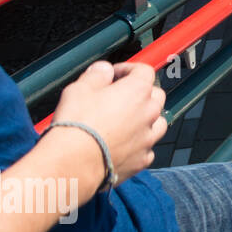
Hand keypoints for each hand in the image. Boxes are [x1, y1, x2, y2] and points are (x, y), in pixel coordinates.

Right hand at [50, 61, 167, 188]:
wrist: (74, 163)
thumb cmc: (77, 125)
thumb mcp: (79, 88)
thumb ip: (96, 75)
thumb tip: (104, 69)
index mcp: (137, 91)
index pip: (144, 70)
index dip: (128, 69)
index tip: (114, 75)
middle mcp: (149, 113)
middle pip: (155, 95)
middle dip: (139, 93)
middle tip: (118, 97)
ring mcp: (148, 138)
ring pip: (157, 122)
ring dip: (145, 118)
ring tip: (123, 121)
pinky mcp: (143, 159)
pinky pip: (148, 147)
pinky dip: (138, 144)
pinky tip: (122, 144)